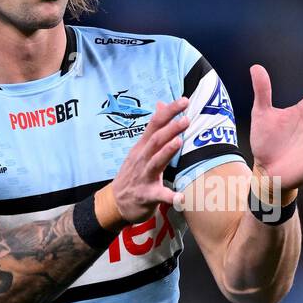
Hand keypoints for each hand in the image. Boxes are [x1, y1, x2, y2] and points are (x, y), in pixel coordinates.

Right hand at [107, 96, 188, 224]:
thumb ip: (154, 128)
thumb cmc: (134, 173)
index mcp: (143, 146)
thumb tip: (161, 104)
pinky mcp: (147, 195)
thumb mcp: (141, 148)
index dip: (169, 112)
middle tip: (186, 120)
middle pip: (156, 140)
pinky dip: (170, 197)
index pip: (155, 124)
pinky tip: (181, 198)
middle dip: (170, 129)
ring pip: (155, 162)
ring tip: (178, 142)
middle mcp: (142, 158)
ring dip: (166, 152)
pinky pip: (159, 195)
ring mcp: (144, 176)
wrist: (116, 202)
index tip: (184, 101)